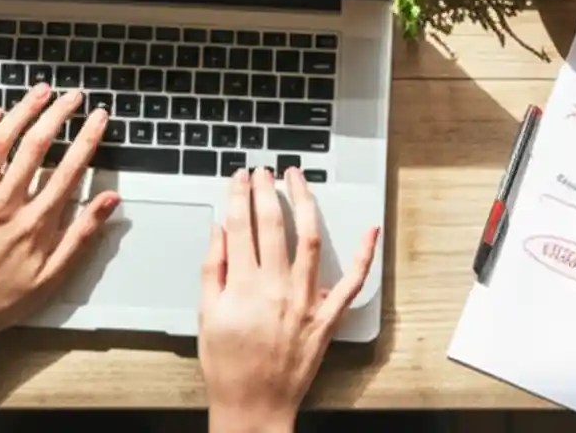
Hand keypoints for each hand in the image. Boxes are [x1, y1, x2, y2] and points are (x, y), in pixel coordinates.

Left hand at [0, 83, 120, 353]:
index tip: (99, 117)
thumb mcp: (54, 276)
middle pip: (36, 146)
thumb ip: (83, 235)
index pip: (69, 169)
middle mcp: (6, 205)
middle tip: (74, 96)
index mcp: (36, 224)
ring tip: (41, 92)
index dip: (88, 138)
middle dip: (59, 114)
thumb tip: (111, 201)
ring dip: (22, 113)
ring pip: (0, 144)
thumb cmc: (5, 299)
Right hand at [199, 168, 379, 431]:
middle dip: (268, 191)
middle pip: (274, 226)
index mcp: (243, 287)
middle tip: (265, 170)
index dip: (239, 195)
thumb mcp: (205, 315)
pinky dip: (363, 254)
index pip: (241, 226)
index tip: (240, 177)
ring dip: (304, 204)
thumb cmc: (228, 365)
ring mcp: (305, 301)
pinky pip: (351, 282)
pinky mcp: (328, 317)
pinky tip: (369, 228)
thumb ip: (211, 269)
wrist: (255, 405)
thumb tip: (218, 230)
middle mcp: (276, 288)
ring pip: (310, 240)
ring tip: (298, 180)